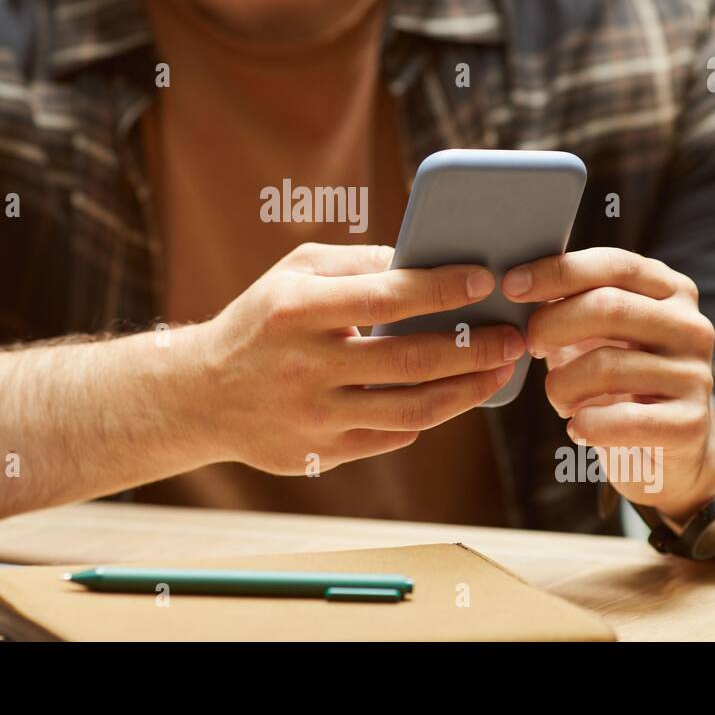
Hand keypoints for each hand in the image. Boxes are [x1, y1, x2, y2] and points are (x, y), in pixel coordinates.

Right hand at [196, 243, 523, 474]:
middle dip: (474, 348)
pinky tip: (454, 395)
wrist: (200, 394)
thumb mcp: (294, 272)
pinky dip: (429, 415)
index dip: (442, 288)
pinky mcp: (321, 453)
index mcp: (297, 311)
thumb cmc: (260, 319)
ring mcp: (314, 417)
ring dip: (467, 390)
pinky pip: (391, 437)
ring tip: (499, 371)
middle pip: (410, 361)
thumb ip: (357, 262)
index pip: (386, 297)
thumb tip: (424, 262)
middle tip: (514, 337)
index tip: (486, 279)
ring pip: (411, 410)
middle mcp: (305, 366)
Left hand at [503, 247, 714, 520]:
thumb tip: (518, 284)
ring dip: (562, 385)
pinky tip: (578, 428)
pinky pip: (622, 420)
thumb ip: (572, 304)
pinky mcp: (690, 423)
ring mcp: (696, 375)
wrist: (670, 447)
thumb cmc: (618, 378)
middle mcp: (690, 326)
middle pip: (609, 307)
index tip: (511, 286)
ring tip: (559, 397)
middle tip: (531, 346)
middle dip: (552, 324)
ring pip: (606, 366)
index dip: (559, 272)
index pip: (614, 265)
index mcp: (670, 290)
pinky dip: (586, 424)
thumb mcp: (598, 334)